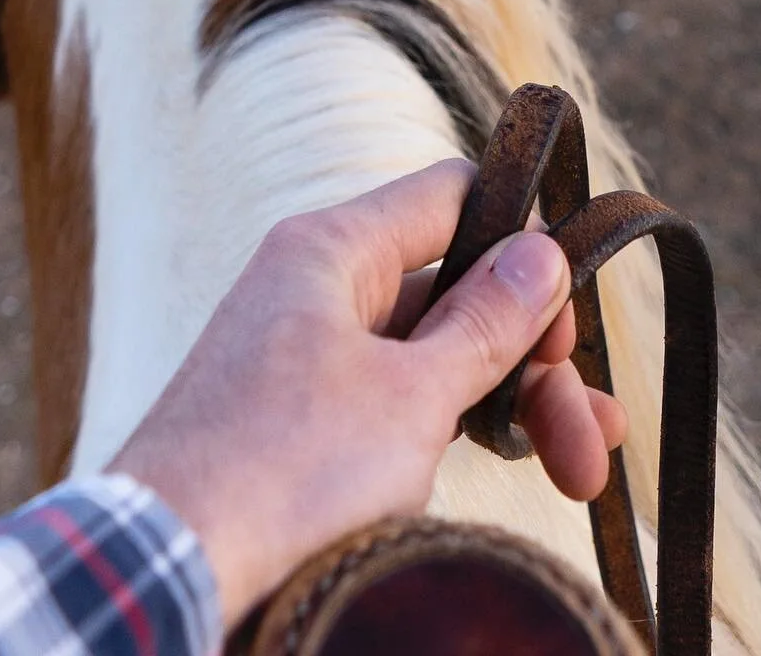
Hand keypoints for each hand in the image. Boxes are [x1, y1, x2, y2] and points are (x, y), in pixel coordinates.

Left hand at [108, 159, 627, 627]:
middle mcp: (315, 284)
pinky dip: (450, 424)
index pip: (453, 194)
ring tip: (578, 470)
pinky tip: (495, 466)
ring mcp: (304, 350)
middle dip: (533, 357)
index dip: (524, 239)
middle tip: (592, 438)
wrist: (168, 565)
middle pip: (454, 287)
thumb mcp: (411, 396)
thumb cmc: (284, 469)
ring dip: (506, 400)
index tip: (571, 313)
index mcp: (331, 247)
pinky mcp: (296, 415)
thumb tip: (540, 251)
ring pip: (430, 351)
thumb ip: (485, 322)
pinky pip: (393, 396)